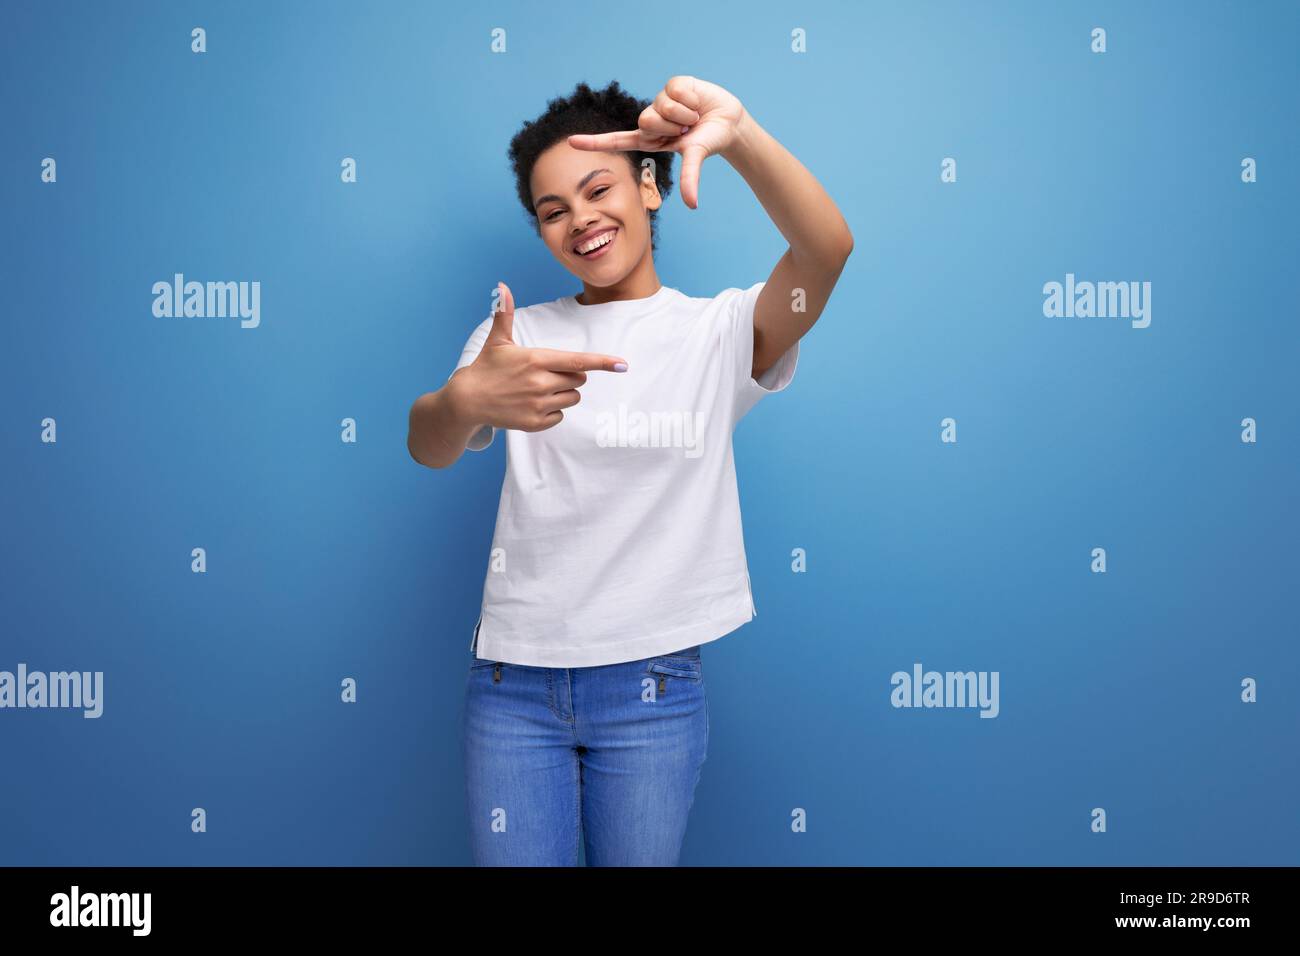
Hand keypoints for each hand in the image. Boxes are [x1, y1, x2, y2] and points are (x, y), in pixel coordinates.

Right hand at [454, 282, 628, 432]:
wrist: (467, 400)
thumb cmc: (486, 367)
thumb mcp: (497, 340)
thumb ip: (504, 313)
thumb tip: (502, 286)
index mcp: (536, 360)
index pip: (578, 361)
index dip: (603, 362)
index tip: (622, 364)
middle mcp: (540, 383)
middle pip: (579, 379)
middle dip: (570, 375)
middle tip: (547, 373)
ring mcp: (538, 405)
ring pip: (572, 397)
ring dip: (563, 393)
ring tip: (538, 389)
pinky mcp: (535, 423)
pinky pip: (560, 416)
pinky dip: (552, 411)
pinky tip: (533, 404)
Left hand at [567, 75, 746, 209]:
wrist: (728, 121)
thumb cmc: (708, 142)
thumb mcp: (696, 157)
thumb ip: (690, 179)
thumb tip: (692, 205)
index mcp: (649, 139)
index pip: (616, 140)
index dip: (594, 142)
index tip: (570, 143)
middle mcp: (651, 120)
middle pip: (646, 120)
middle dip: (672, 125)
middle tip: (686, 128)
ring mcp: (660, 101)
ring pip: (662, 105)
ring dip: (684, 112)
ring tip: (693, 116)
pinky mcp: (672, 85)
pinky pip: (675, 90)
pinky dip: (690, 98)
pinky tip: (696, 101)